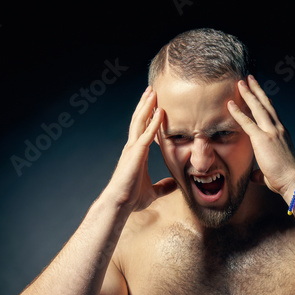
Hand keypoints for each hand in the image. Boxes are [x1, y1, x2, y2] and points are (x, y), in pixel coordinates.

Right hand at [104, 86, 175, 211]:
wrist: (120, 204)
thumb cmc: (132, 199)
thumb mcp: (153, 191)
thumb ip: (164, 187)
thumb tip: (175, 185)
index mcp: (137, 153)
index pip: (142, 129)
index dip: (147, 116)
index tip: (154, 105)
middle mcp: (133, 148)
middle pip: (139, 120)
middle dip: (145, 104)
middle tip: (152, 90)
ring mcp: (133, 149)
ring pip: (140, 122)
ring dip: (147, 106)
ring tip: (153, 92)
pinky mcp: (136, 154)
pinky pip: (147, 135)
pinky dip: (154, 122)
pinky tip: (160, 112)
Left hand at [226, 75, 294, 200]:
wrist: (292, 180)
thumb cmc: (285, 179)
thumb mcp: (273, 171)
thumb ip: (261, 171)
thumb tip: (255, 176)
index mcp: (282, 134)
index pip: (272, 113)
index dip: (265, 101)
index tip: (259, 93)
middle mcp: (278, 129)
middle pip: (266, 104)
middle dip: (257, 90)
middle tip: (249, 79)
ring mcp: (271, 132)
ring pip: (258, 108)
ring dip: (248, 93)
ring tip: (240, 82)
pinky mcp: (262, 139)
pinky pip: (247, 122)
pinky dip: (237, 112)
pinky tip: (230, 103)